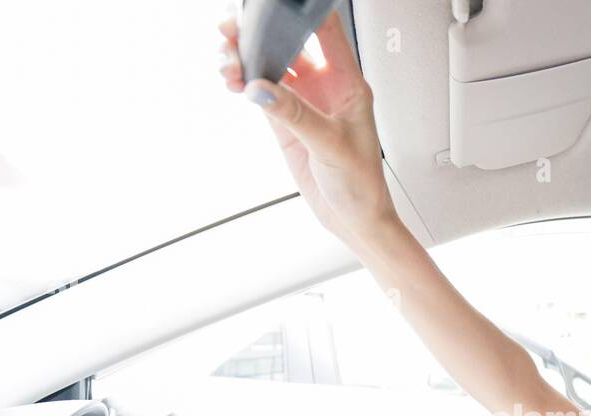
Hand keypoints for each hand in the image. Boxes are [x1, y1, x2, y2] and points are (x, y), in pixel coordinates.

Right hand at [216, 6, 398, 241]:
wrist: (354, 219)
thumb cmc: (362, 184)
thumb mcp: (332, 146)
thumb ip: (296, 115)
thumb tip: (261, 89)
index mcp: (348, 81)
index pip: (327, 30)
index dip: (302, 10)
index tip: (273, 4)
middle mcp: (324, 85)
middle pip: (288, 41)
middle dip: (260, 30)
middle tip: (234, 29)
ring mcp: (302, 101)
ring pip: (268, 65)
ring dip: (245, 57)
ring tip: (228, 62)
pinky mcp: (284, 120)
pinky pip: (259, 91)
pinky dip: (242, 82)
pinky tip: (232, 80)